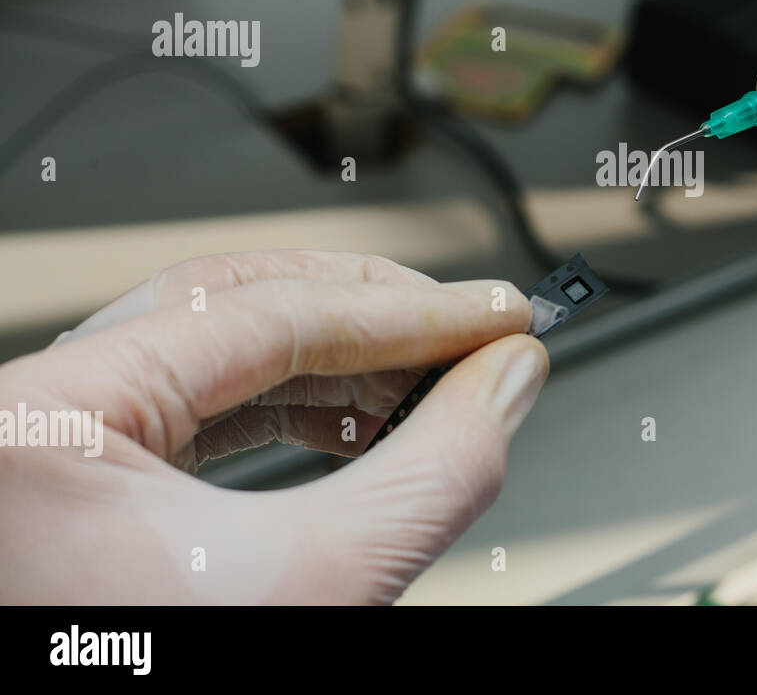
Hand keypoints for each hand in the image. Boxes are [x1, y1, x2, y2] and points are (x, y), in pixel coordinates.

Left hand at [0, 250, 547, 602]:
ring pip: (219, 350)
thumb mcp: (313, 589)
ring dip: (343, 360)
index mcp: (44, 419)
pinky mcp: (84, 481)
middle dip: (374, 317)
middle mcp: (33, 415)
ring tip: (434, 380)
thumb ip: (432, 471)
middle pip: (235, 306)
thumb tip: (505, 384)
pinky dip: (295, 407)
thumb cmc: (139, 688)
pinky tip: (363, 419)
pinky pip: (200, 408)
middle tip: (472, 330)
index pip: (265, 316)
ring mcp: (55, 446)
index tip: (495, 319)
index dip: (409, 312)